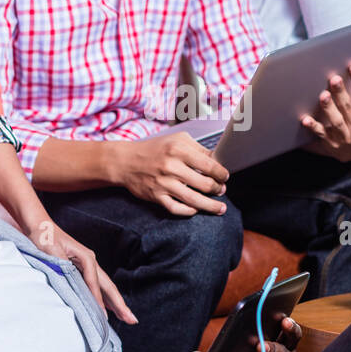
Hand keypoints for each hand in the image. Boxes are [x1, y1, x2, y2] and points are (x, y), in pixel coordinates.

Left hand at [30, 218, 136, 323]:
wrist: (40, 226)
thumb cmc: (44, 236)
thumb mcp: (52, 251)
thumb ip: (62, 266)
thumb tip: (70, 282)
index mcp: (86, 257)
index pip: (94, 283)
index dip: (98, 300)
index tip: (102, 316)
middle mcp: (91, 261)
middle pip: (108, 286)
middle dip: (120, 304)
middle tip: (132, 319)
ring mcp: (88, 264)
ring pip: (105, 286)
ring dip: (116, 302)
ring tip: (127, 316)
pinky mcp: (82, 267)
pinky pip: (97, 285)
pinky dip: (105, 297)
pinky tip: (110, 306)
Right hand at [115, 133, 229, 216]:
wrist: (126, 161)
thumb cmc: (154, 149)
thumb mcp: (177, 140)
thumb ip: (198, 148)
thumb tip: (218, 161)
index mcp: (178, 150)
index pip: (209, 165)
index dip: (221, 173)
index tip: (225, 177)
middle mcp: (171, 167)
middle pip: (205, 184)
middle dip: (218, 189)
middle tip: (222, 190)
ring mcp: (163, 183)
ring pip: (194, 200)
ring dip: (211, 206)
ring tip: (220, 208)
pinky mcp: (156, 196)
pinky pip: (176, 209)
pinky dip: (189, 211)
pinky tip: (195, 209)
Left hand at [299, 52, 350, 161]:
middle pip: (349, 108)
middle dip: (341, 94)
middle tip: (334, 79)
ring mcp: (345, 136)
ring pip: (336, 121)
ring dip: (329, 109)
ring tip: (323, 95)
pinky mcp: (331, 143)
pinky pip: (321, 134)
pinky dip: (313, 127)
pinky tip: (305, 119)